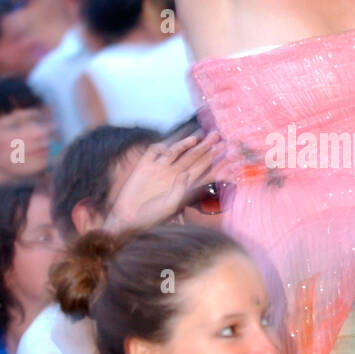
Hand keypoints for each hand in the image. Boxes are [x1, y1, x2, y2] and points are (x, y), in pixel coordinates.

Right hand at [107, 131, 225, 231]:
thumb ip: (180, 191)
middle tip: (218, 135)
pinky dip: (160, 149)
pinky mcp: (144, 166)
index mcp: (183, 184)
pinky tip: (167, 153)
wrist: (127, 218)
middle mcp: (173, 174)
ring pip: (176, 151)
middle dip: (205, 147)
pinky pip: (154, 151)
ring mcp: (159, 168)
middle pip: (193, 157)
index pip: (203, 169)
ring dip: (187, 143)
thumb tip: (186, 174)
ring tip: (198, 138)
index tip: (227, 151)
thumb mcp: (169, 207)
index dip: (214, 160)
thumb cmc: (151, 217)